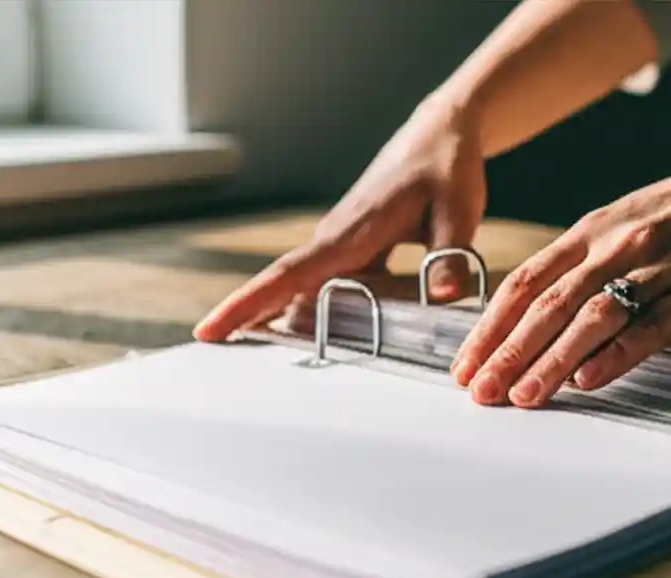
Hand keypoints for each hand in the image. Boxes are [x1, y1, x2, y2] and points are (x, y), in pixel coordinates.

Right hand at [194, 97, 487, 341]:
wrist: (441, 133)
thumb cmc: (446, 167)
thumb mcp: (459, 211)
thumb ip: (451, 256)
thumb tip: (446, 296)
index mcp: (353, 230)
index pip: (289, 273)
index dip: (249, 303)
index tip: (211, 327)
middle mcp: (337, 237)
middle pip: (282, 285)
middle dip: (245, 316)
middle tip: (211, 351)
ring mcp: (341, 241)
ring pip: (302, 285)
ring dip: (273, 313)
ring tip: (244, 346)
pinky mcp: (353, 245)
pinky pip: (326, 281)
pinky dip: (311, 304)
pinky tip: (312, 331)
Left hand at [450, 149, 670, 406]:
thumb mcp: (626, 222)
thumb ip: (584, 266)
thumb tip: (539, 319)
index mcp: (593, 230)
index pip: (525, 283)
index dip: (490, 327)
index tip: (465, 363)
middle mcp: (619, 245)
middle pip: (548, 304)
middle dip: (506, 352)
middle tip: (479, 391)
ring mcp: (661, 266)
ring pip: (592, 317)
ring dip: (551, 361)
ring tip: (523, 396)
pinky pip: (653, 326)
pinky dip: (617, 354)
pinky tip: (590, 379)